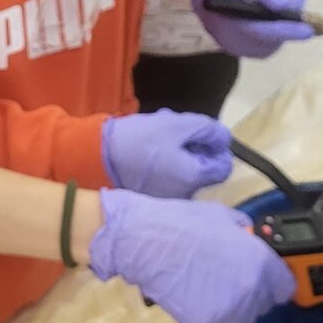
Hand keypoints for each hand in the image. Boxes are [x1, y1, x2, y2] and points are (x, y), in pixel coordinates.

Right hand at [89, 191, 294, 322]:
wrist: (144, 241)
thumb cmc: (183, 223)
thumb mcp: (225, 217)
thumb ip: (246, 235)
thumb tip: (253, 242)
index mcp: (259, 263)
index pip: (286, 287)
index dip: (279, 282)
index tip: (272, 279)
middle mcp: (248, 291)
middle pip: (263, 305)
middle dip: (253, 293)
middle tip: (233, 276)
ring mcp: (225, 310)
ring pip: (239, 317)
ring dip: (232, 305)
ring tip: (210, 283)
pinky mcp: (202, 322)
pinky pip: (213, 320)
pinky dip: (206, 309)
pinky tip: (191, 289)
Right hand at [102, 111, 231, 198]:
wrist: (99, 157)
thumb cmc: (140, 140)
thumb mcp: (178, 125)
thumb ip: (208, 129)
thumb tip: (224, 138)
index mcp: (194, 178)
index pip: (224, 166)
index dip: (216, 146)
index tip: (200, 134)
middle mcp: (185, 194)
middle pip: (202, 166)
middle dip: (192, 145)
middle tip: (173, 129)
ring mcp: (168, 198)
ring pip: (184, 169)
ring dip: (177, 150)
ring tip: (157, 135)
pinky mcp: (153, 196)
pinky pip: (168, 176)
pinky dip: (164, 162)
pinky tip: (149, 148)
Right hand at [190, 0, 314, 57]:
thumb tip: (283, 5)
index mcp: (231, 24)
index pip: (266, 33)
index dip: (290, 31)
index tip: (309, 28)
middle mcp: (231, 41)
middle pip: (270, 43)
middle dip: (289, 27)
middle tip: (298, 0)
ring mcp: (231, 46)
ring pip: (267, 47)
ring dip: (282, 31)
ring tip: (291, 4)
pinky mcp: (232, 44)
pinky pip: (259, 46)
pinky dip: (272, 34)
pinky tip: (275, 14)